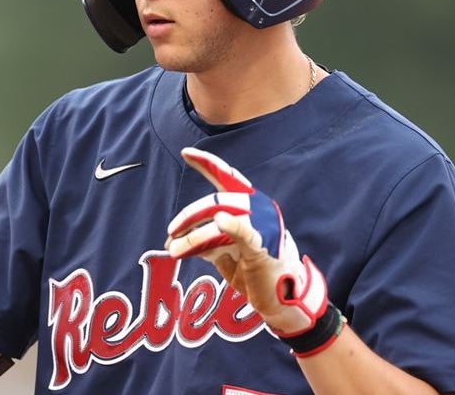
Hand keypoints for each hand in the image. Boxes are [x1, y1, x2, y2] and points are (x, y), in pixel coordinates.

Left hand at [166, 147, 327, 337]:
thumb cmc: (257, 274)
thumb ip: (204, 242)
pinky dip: (232, 225)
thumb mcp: (225, 254)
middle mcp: (259, 209)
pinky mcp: (265, 246)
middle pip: (217, 200)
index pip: (227, 179)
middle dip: (189, 216)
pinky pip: (246, 231)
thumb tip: (173, 241)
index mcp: (251, 206)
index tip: (186, 152)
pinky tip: (220, 221)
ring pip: (221, 217)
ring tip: (175, 250)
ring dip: (194, 235)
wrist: (283, 301)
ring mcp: (264, 225)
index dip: (207, 163)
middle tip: (171, 234)